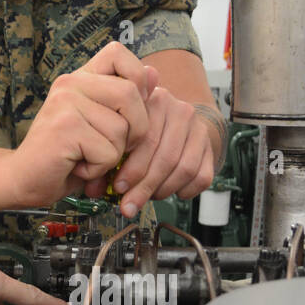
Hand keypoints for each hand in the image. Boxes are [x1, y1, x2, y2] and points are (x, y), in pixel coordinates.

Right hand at [1, 42, 156, 207]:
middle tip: (110, 147)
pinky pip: (108, 152)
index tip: (128, 109)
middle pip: (131, 93)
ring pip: (123, 129)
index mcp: (79, 78)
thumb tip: (154, 73)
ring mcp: (65, 104)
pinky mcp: (64, 128)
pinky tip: (77, 167)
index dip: (136, 78)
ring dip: (112, 155)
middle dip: (135, 130)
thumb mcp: (101, 123)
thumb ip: (125, 100)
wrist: (25, 179)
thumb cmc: (67, 154)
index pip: (117, 53)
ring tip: (86, 157)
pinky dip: (98, 170)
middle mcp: (70, 84)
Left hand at [109, 88, 215, 216]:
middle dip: (144, 187)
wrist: (178, 119)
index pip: (145, 140)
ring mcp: (198, 128)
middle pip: (165, 158)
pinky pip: (201, 176)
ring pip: (184, 169)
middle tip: (130, 204)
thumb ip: (109, 155)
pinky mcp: (210, 146)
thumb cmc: (143, 128)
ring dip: (163, 190)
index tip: (119, 188)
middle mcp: (179, 111)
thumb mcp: (125, 131)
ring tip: (148, 196)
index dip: (132, 169)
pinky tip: (171, 192)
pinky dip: (185, 191)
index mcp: (154, 101)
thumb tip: (94, 189)